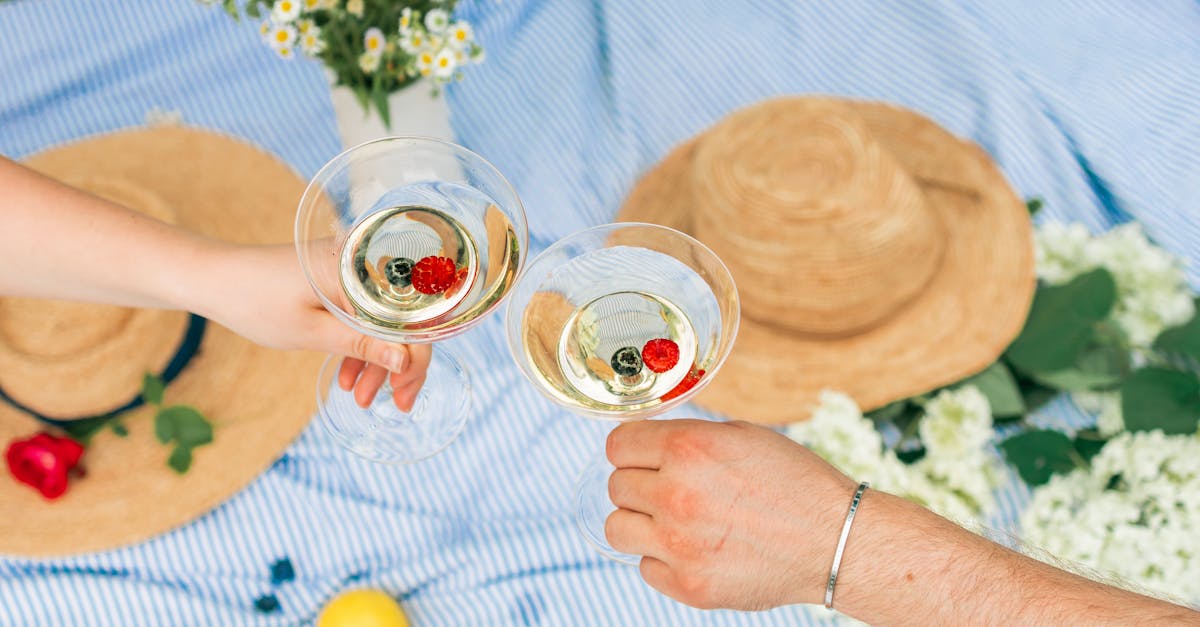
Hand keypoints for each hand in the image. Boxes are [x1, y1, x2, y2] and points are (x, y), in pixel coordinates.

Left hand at [189, 243, 430, 410]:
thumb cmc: (256, 301)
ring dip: (377, 359)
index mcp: (362, 272)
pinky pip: (364, 313)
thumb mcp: (311, 332)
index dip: (414, 360)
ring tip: (361, 396)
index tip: (405, 395)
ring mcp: (353, 271)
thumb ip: (362, 344)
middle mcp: (366, 265)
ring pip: (383, 321)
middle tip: (395, 403)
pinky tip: (348, 374)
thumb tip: (406, 361)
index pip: (410, 320)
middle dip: (399, 365)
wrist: (214, 278)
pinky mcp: (339, 279)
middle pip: (402, 320)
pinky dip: (360, 343)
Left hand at [605, 419, 856, 610]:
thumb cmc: (794, 482)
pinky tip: (695, 549)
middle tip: (671, 491)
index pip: (617, 445)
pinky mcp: (688, 584)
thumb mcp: (740, 437)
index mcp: (688, 448)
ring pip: (617, 528)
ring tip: (672, 522)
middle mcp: (676, 494)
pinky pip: (645, 567)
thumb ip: (686, 439)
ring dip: (640, 523)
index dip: (630, 450)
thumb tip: (643, 443)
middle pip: (616, 486)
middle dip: (640, 485)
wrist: (835, 540)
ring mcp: (679, 544)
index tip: (642, 458)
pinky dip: (664, 560)